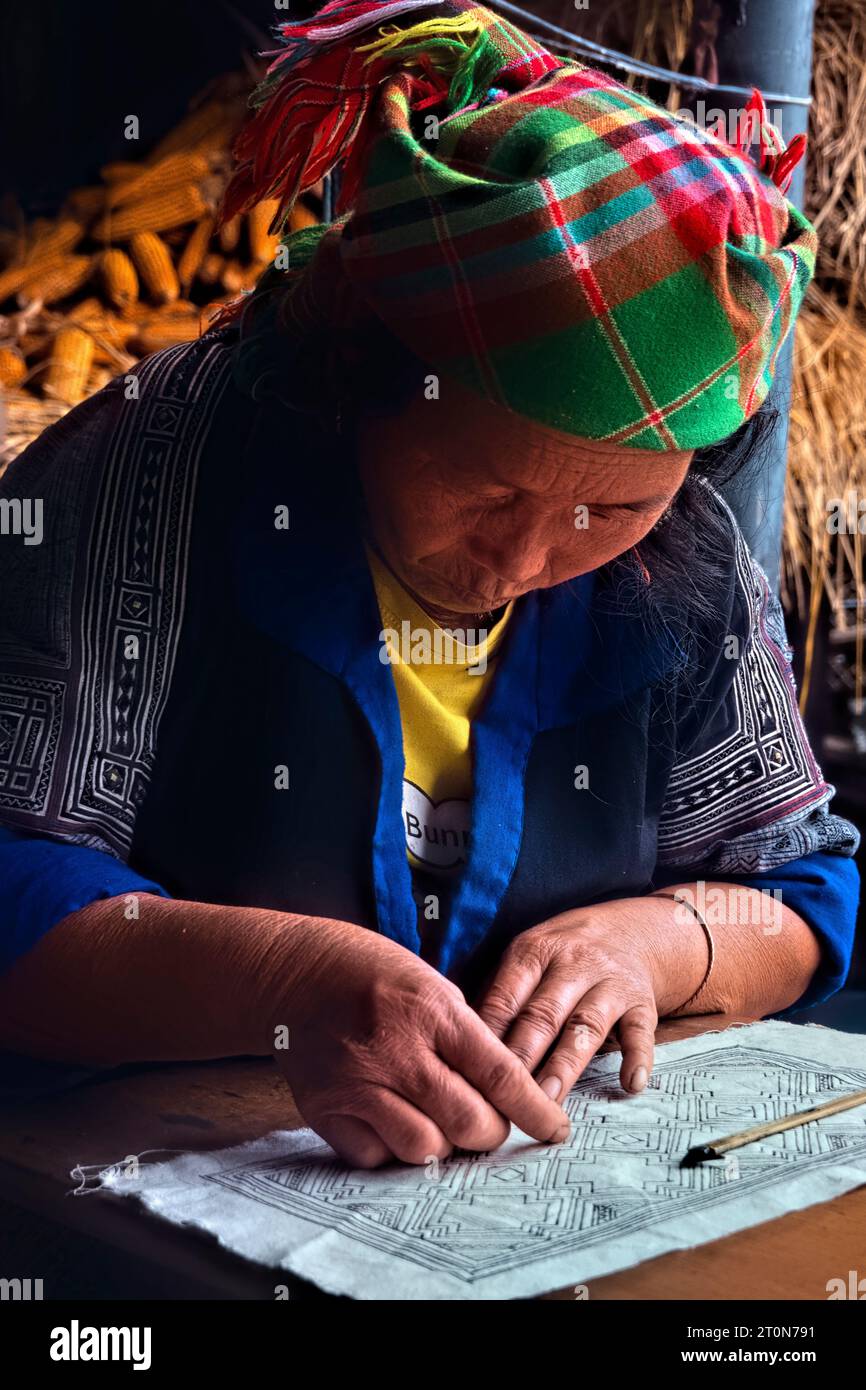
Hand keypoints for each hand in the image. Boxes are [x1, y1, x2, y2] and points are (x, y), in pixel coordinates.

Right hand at [262, 919, 570, 1168]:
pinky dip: (391, 1148)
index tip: (553, 1129)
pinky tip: (392, 1120)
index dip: (534, 1110)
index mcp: (432, 1012)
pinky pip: (374, 1155)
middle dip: (490, 1131)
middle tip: (486, 1121)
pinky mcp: (325, 1109)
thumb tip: (503, 1091)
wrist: (292, 972)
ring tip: (436, 1118)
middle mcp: (396, 1052)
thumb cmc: (369, 971)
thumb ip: (464, 1034)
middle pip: (469, 1123)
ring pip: (425, 1148)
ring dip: (442, 1143)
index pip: (500, 1075)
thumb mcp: (429, 983)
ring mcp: (357, 1084)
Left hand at [475, 899, 679, 1101]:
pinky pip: (640, 1032)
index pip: (506, 998)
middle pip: (542, 1015)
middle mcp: (573, 964)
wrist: (630, 931)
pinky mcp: (642, 1002)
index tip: (469, 1074)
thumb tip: (462, 1043)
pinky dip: (637, 1058)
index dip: (487, 1037)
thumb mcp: (528, 954)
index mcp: (535, 951)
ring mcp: (610, 983)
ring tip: (547, 1101)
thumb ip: (502, 993)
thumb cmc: (563, 954)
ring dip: (565, 1066)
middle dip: (521, 1058)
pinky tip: (629, 1085)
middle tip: (501, 1100)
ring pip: (584, 1027)